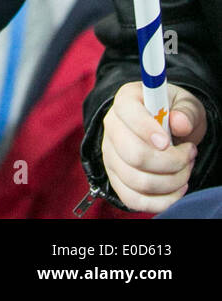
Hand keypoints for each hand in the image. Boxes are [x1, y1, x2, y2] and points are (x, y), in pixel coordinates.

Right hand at [101, 81, 206, 211]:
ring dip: (172, 180)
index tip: (168, 142)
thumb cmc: (175, 114)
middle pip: (134, 155)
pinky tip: (177, 187)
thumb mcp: (186, 105)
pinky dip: (162, 200)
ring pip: (138, 181)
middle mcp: (111, 126)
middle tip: (189, 154)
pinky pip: (134, 200)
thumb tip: (179, 124)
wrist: (167, 131)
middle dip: (171, 162)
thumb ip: (186, 112)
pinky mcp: (115, 178)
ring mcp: (110, 155)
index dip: (147, 130)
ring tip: (186, 168)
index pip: (127, 114)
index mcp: (125, 100)